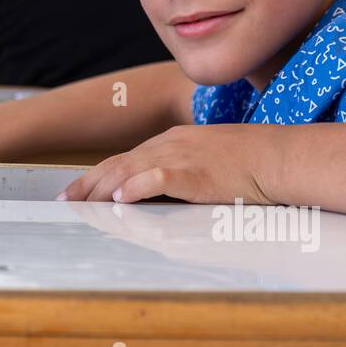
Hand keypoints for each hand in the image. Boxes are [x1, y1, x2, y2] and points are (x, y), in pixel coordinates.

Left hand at [57, 123, 283, 204]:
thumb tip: (154, 191)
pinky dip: (139, 186)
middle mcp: (170, 145)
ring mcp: (182, 157)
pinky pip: (161, 177)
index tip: (75, 191)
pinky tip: (122, 197)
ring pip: (131, 170)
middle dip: (88, 183)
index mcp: (172, 142)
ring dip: (102, 188)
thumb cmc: (249, 162)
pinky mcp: (197, 173)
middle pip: (117, 163)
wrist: (279, 156)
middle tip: (66, 202)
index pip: (123, 159)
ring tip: (82, 204)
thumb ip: (179, 173)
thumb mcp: (207, 160)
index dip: (95, 176)